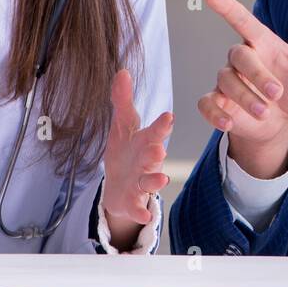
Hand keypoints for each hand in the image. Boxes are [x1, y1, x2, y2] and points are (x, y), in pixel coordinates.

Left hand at [101, 68, 172, 247]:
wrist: (119, 186)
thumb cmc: (125, 151)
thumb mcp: (122, 125)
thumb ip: (122, 99)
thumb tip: (123, 71)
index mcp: (145, 141)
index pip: (155, 131)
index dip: (161, 125)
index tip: (168, 116)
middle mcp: (147, 161)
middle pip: (153, 155)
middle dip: (156, 151)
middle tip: (159, 147)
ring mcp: (142, 182)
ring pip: (150, 181)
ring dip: (155, 180)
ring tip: (161, 179)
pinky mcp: (134, 201)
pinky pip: (139, 208)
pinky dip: (142, 212)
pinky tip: (145, 215)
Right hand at [198, 0, 287, 177]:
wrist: (281, 117)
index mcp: (262, 43)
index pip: (242, 21)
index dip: (228, 8)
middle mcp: (242, 58)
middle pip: (238, 56)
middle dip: (256, 75)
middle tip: (277, 94)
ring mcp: (228, 80)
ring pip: (225, 81)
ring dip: (244, 97)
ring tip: (266, 112)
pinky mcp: (219, 103)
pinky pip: (207, 104)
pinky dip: (215, 113)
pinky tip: (229, 122)